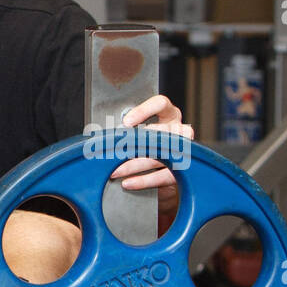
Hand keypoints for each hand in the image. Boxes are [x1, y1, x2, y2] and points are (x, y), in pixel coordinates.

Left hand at [114, 95, 193, 220]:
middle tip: (114, 152)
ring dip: (133, 166)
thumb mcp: (139, 133)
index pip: (160, 104)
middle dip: (133, 145)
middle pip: (158, 133)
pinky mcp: (182, 169)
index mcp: (169, 114)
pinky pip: (163, 175)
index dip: (143, 111)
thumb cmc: (148, 144)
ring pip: (159, 156)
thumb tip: (103, 137)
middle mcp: (178, 129)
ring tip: (115, 172)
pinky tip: (128, 183)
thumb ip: (126, 131)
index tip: (125, 122)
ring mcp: (183, 149)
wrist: (165, 170)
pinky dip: (144, 181)